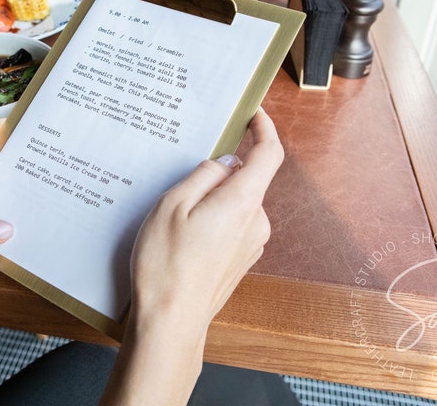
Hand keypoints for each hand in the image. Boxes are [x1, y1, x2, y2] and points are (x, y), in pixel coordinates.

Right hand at [131, 107, 282, 330]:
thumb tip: (225, 161)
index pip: (270, 153)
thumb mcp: (173, 205)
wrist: (171, 323)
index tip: (253, 112)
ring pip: (237, 203)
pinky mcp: (241, 259)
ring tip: (176, 212)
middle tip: (184, 172)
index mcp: (243, 202)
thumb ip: (203, 175)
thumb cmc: (166, 266)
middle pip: (248, 178)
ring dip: (213, 197)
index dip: (264, 128)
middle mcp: (257, 222)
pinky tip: (184, 233)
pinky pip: (233, 224)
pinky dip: (214, 217)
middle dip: (221, 169)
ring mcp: (252, 243)